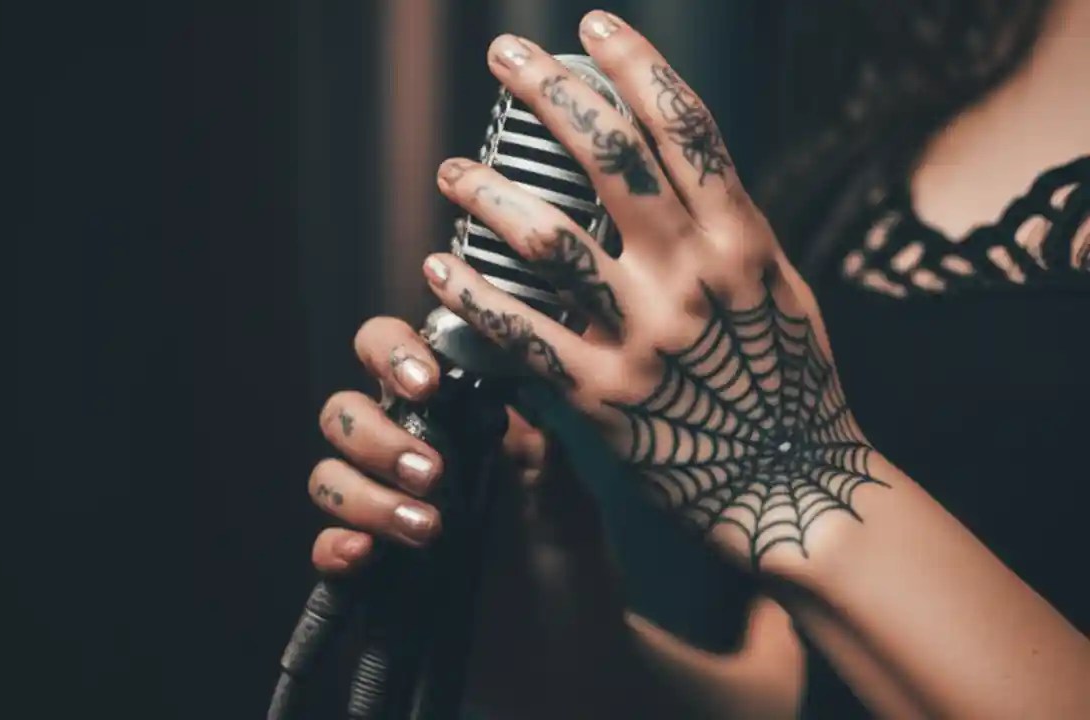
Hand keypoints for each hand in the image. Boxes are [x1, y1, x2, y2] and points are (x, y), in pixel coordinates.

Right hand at [306, 317, 674, 717]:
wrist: (570, 663)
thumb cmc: (575, 572)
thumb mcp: (568, 501)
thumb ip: (536, 445)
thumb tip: (508, 383)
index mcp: (455, 425)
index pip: (397, 360)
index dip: (394, 354)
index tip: (428, 382)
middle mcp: (410, 460)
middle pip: (345, 412)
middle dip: (376, 435)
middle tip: (433, 474)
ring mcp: (385, 517)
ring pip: (327, 474)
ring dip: (366, 494)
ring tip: (430, 530)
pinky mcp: (371, 576)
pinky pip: (325, 548)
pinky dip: (337, 545)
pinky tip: (366, 556)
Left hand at [420, 11, 888, 574]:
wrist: (797, 495)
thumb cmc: (793, 389)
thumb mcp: (783, 294)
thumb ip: (734, 234)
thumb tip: (687, 179)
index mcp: (742, 241)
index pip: (684, 127)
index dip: (633, 63)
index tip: (591, 24)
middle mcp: (692, 276)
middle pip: (609, 158)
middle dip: (549, 93)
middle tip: (504, 55)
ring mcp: (644, 336)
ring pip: (547, 239)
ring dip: (487, 195)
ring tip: (450, 172)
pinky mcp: (601, 395)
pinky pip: (519, 331)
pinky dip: (471, 294)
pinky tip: (438, 266)